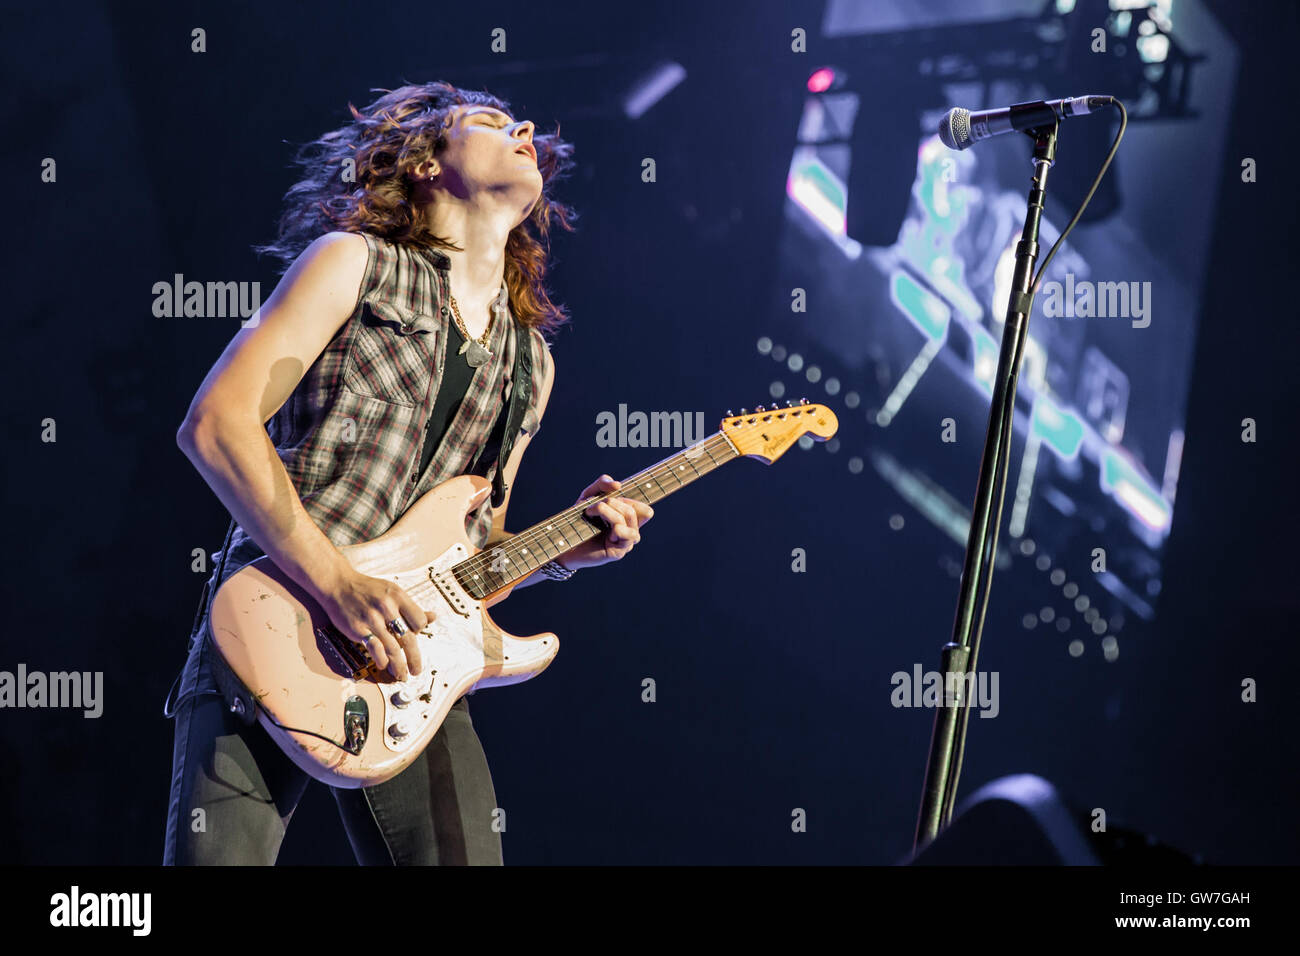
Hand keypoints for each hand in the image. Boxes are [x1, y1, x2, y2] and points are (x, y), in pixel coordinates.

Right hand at [311, 568, 432, 680]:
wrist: (338, 584)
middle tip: (416, 670)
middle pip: (408, 638)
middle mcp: (387, 607)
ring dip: (399, 666)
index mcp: (398, 597)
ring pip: (392, 648)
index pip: (419, 620)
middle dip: (414, 659)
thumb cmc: (367, 589)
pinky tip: (383, 665)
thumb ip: (411, 607)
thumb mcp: (392, 591)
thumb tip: (432, 617)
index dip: (419, 631)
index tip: (415, 637)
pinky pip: (375, 649)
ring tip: (402, 675)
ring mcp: (372, 619)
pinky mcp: (359, 628)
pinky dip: (381, 660)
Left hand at [556, 475, 653, 570]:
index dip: (635, 501)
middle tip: (592, 506)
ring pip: (629, 518)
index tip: (616, 496)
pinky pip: (623, 534)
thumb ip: (602, 485)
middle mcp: (629, 532)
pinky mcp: (618, 553)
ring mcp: (625, 543)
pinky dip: (612, 525)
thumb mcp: (589, 496)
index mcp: (627, 520)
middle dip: (612, 502)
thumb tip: (618, 485)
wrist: (563, 542)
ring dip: (608, 511)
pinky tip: (598, 526)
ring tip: (590, 513)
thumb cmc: (578, 520)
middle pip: (634, 510)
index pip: (646, 511)